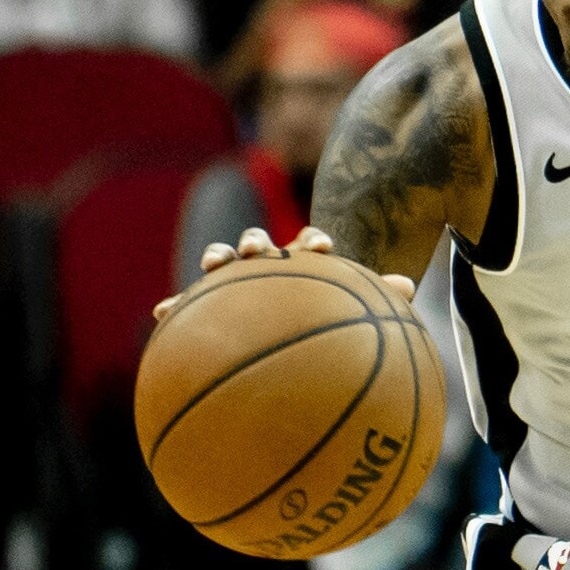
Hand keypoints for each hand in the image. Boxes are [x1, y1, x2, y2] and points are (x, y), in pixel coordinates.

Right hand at [161, 226, 413, 319]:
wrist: (296, 328)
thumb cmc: (330, 317)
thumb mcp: (356, 308)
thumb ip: (379, 295)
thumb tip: (408, 287)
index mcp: (304, 263)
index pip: (309, 244)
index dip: (314, 241)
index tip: (322, 248)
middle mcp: (268, 265)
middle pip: (258, 242)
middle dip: (255, 241)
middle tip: (257, 249)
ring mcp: (237, 282)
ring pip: (223, 262)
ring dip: (218, 257)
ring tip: (213, 265)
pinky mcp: (211, 306)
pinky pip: (190, 304)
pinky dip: (176, 305)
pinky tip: (162, 314)